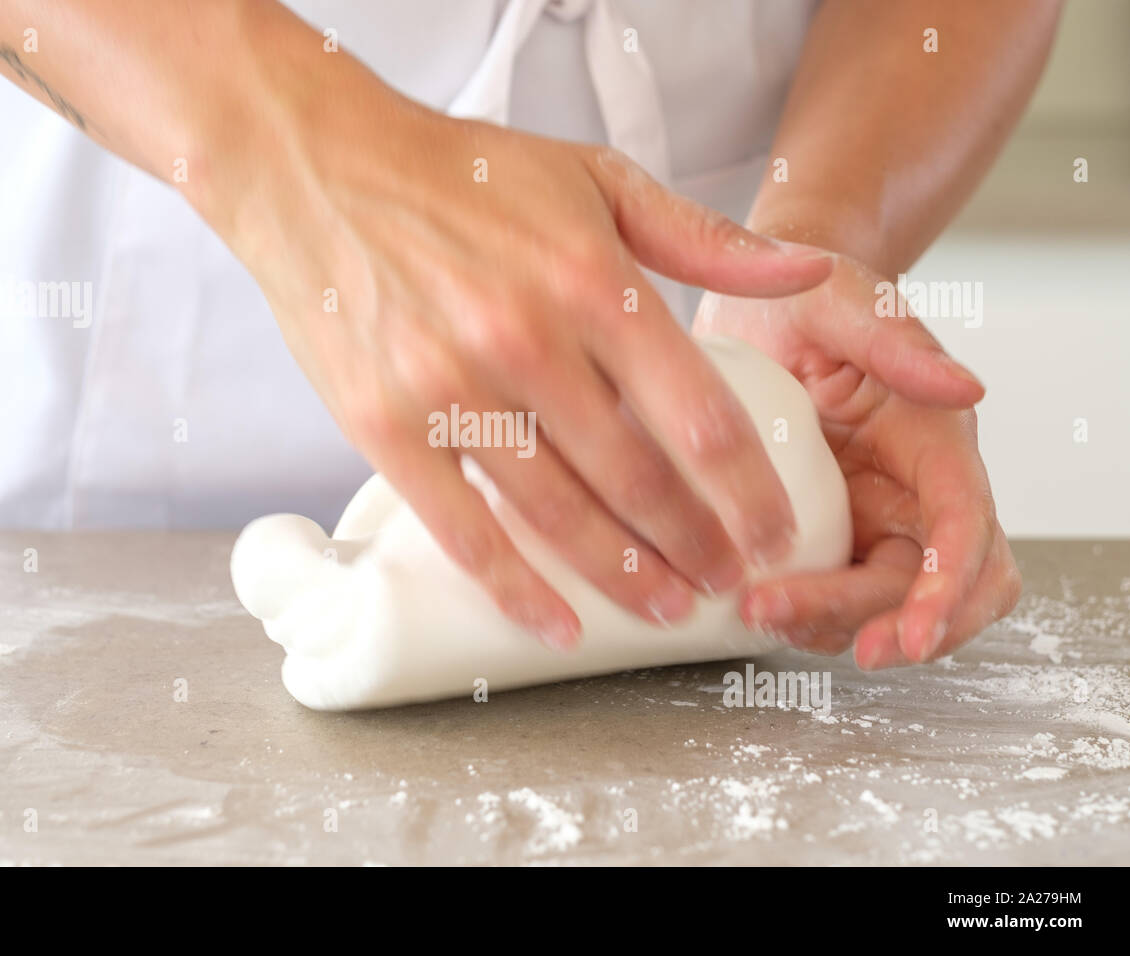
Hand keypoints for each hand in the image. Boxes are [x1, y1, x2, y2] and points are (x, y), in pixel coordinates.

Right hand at [203, 56, 834, 647]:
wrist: (322, 172)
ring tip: (668, 607)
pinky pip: (463, 530)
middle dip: (697, 544)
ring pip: (558, 514)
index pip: (700, 414)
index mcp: (592, 280)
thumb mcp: (598, 179)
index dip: (748, 491)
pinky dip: (515, 588)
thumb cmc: (467, 178)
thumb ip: (706, 235)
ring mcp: (450, 391)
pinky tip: (558, 624)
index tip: (774, 532)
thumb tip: (807, 272)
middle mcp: (526, 340)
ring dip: (624, 575)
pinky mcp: (386, 429)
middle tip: (729, 583)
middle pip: (637, 478)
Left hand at [694, 254, 1021, 667]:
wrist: (748, 305)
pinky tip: (746, 605)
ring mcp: (866, 517)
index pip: (964, 528)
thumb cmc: (801, 295)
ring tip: (759, 614)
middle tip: (808, 632)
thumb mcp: (840, 300)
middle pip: (927, 584)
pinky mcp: (821, 533)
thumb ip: (896, 341)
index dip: (946, 588)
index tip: (911, 634)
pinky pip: (826, 594)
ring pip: (877, 603)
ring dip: (831, 625)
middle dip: (882, 623)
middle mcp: (911, 489)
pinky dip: (799, 612)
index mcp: (935, 439)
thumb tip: (969, 387)